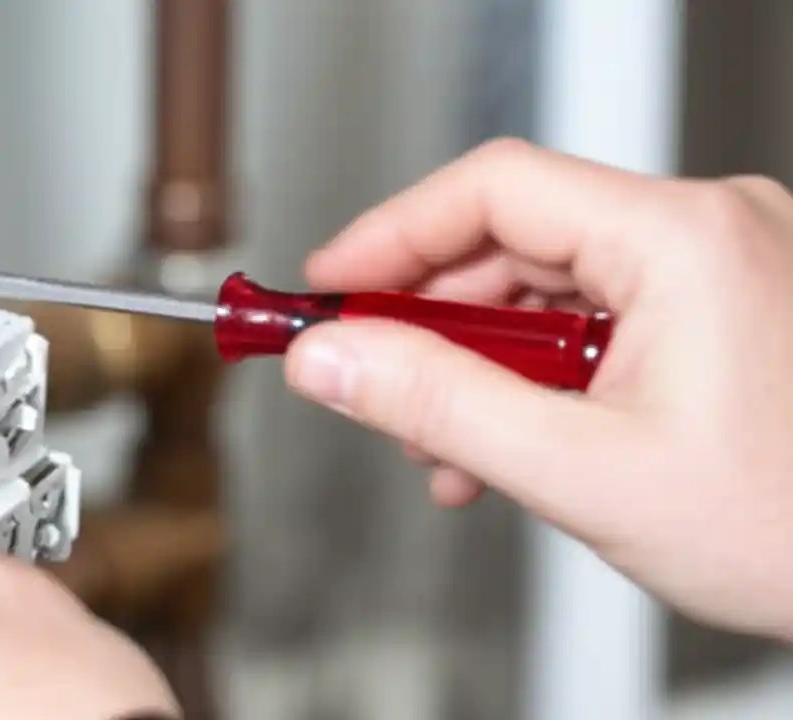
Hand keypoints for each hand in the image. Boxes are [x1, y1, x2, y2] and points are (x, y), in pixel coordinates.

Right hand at [284, 137, 792, 640]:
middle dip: (430, 323)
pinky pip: (592, 319)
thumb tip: (336, 359)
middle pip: (512, 240)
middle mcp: (707, 231)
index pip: (494, 188)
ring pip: (545, 288)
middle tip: (369, 381)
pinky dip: (535, 378)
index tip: (329, 285)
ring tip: (446, 445)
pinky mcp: (715, 310)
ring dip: (480, 366)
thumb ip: (439, 405)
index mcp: (684, 238)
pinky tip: (506, 443)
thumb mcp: (584, 471)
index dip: (391, 234)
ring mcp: (716, 268)